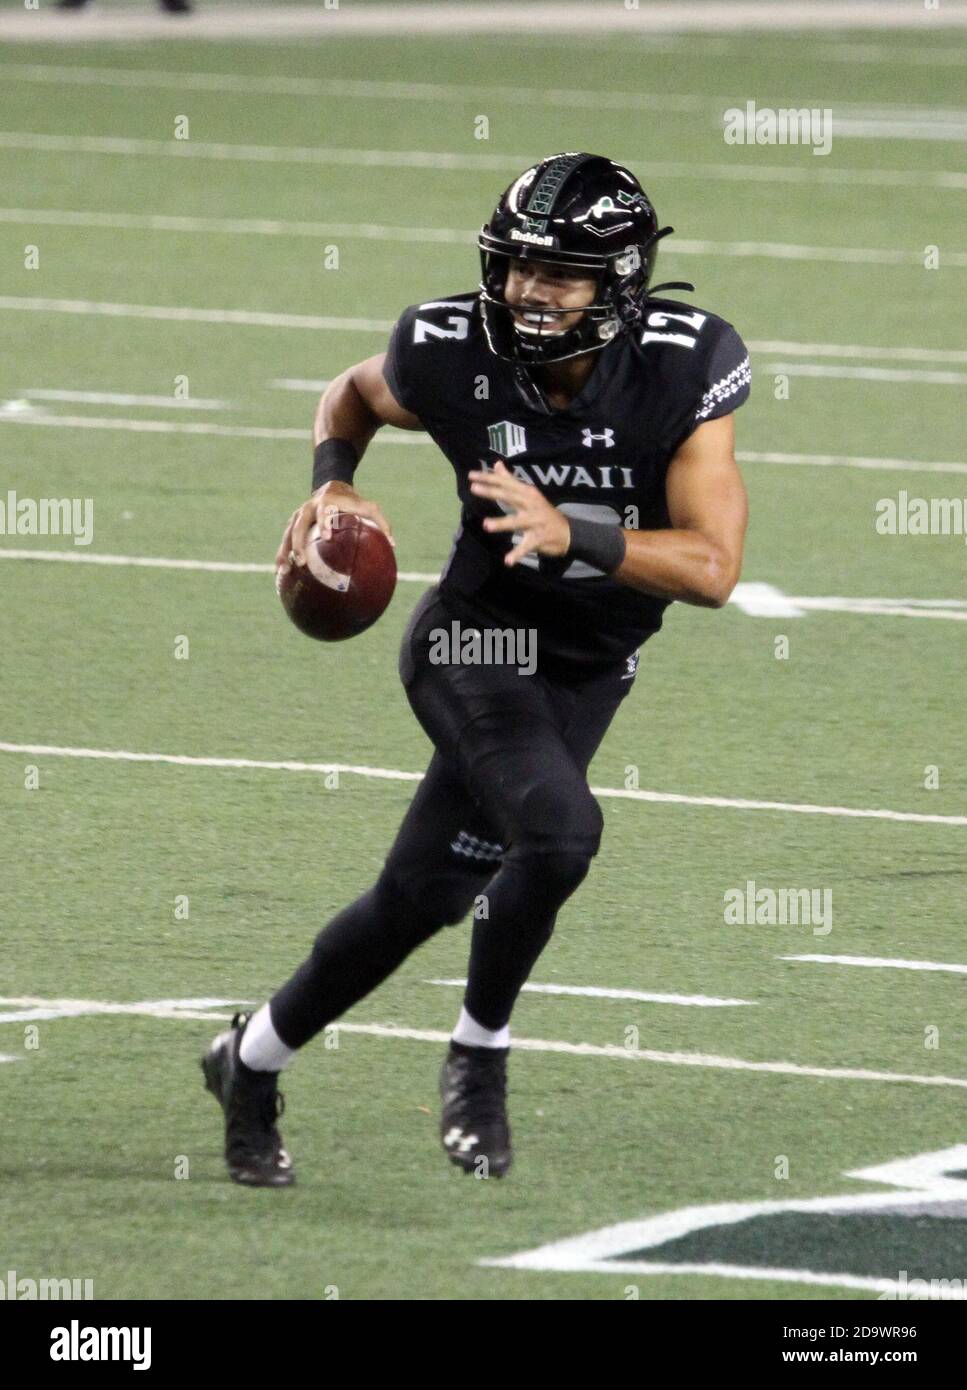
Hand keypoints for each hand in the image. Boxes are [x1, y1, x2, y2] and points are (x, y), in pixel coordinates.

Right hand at [276, 481, 394, 568]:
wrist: (332, 486)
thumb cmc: (354, 502)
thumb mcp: (370, 507)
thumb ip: (382, 523)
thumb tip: (393, 545)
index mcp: (327, 502)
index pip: (325, 511)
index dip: (325, 522)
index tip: (328, 536)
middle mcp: (308, 508)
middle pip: (300, 524)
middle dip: (299, 543)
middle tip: (302, 561)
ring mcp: (298, 516)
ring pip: (288, 533)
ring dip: (285, 551)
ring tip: (284, 571)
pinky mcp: (293, 524)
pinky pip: (285, 540)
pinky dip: (282, 554)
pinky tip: (281, 572)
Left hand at [468, 460, 570, 566]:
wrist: (568, 532)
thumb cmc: (543, 512)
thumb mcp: (529, 494)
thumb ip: (511, 480)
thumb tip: (497, 464)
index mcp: (528, 493)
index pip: (506, 483)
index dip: (489, 478)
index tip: (471, 475)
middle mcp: (531, 505)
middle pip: (510, 496)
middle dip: (492, 492)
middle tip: (474, 488)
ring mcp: (535, 522)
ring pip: (517, 522)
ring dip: (502, 523)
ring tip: (486, 525)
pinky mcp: (539, 539)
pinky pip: (526, 547)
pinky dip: (517, 554)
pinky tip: (507, 561)